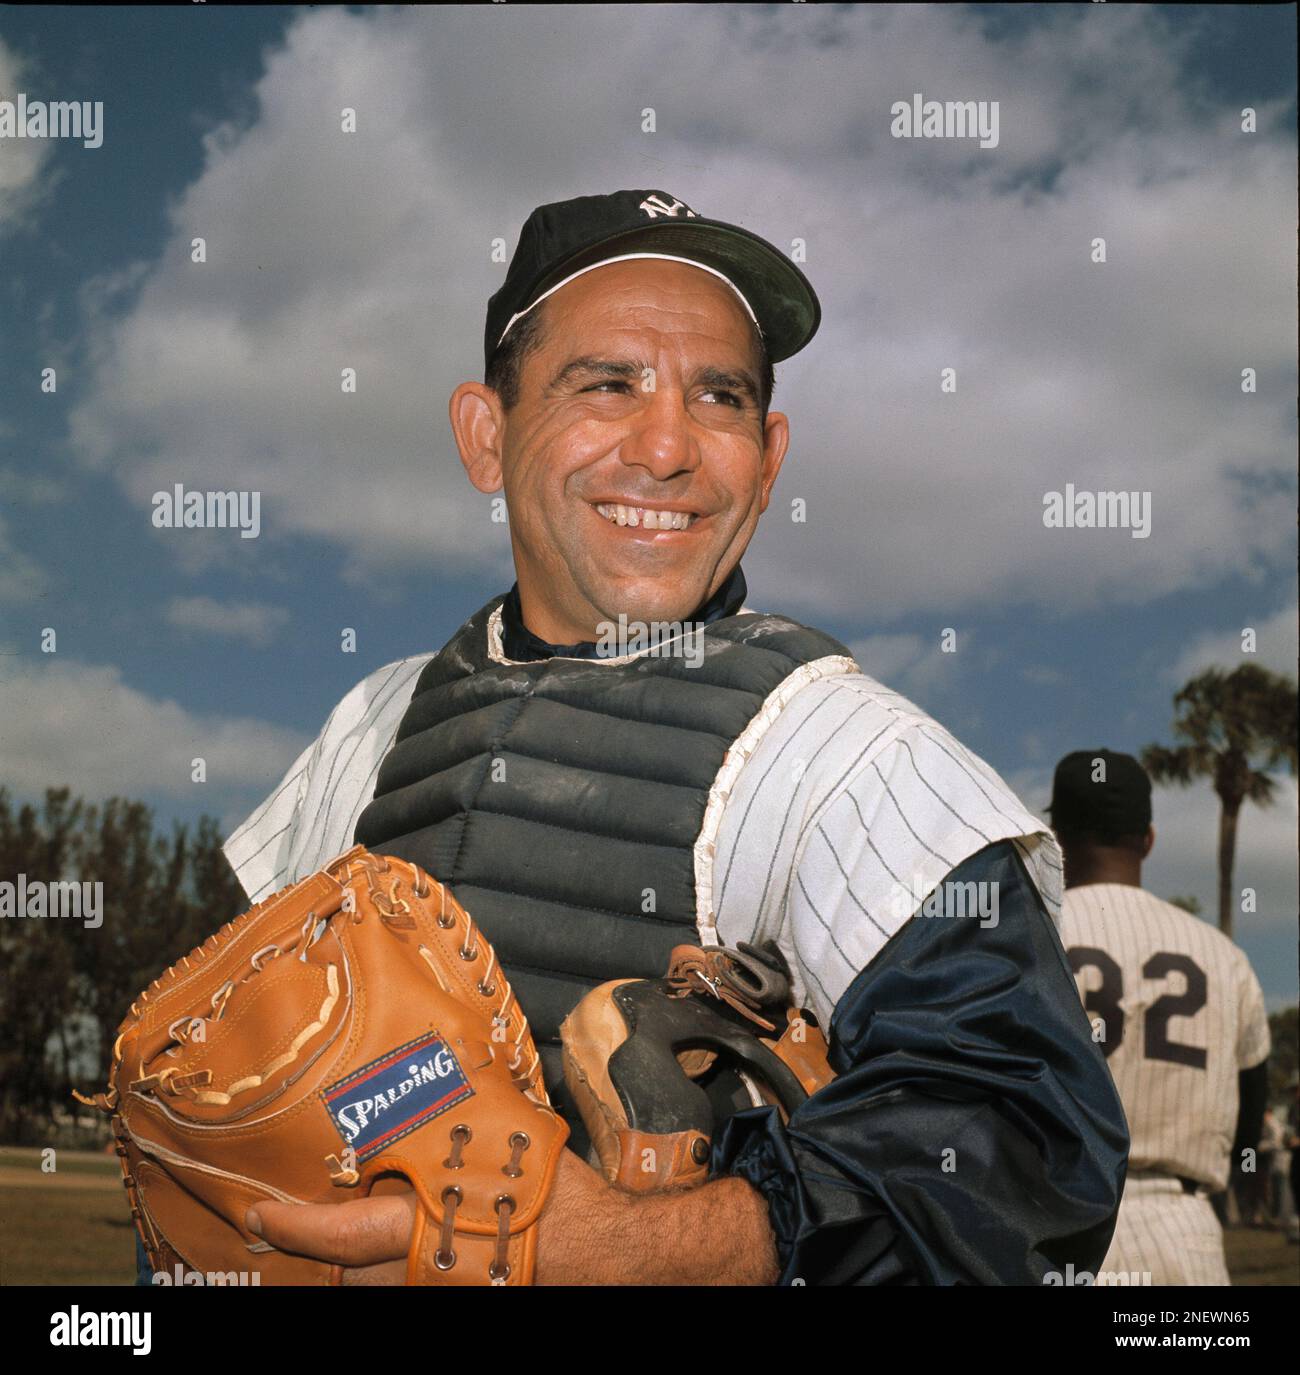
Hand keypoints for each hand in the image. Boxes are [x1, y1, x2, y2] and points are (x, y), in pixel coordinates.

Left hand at [248, 1147, 775, 1284]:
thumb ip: (468, 1107)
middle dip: (336, 1246)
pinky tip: (423, 1245)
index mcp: (427, 1224)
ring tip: (380, 1229)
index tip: (260, 1212)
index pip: (340, 1234)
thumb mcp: (512, 1137)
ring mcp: (442, 1294)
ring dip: (371, 1261)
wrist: (611, 1254)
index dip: (294, 1225)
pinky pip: (416, 1291)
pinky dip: (406, 1270)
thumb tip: (444, 1059)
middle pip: (351, 1272)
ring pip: (379, 1286)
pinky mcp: (464, 1299)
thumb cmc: (561, 1196)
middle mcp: (423, 1270)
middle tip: (323, 1214)